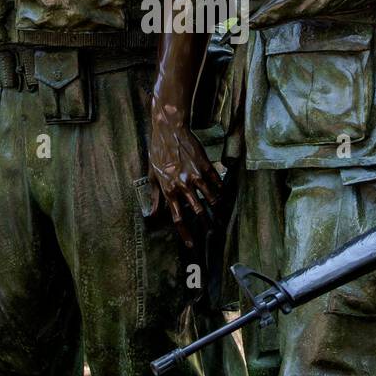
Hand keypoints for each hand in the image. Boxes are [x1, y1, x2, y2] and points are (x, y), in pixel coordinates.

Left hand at [149, 108, 223, 248]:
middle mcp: (183, 185)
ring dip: (216, 207)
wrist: (169, 130)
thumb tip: (152, 213)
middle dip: (206, 224)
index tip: (192, 244)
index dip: (185, 234)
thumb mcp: (152, 175)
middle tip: (212, 231)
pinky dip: (220, 189)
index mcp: (168, 189)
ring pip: (211, 198)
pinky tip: (222, 193)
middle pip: (198, 212)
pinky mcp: (205, 165)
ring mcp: (195, 175)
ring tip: (219, 213)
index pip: (177, 218)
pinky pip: (216, 181)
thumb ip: (155, 196)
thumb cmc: (158, 152)